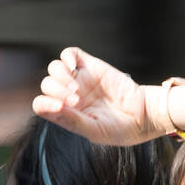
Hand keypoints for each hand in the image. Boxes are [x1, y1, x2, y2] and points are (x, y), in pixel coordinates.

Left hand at [33, 47, 163, 146]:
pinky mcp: (91, 66)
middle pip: (47, 85)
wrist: (143, 115)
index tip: (59, 107)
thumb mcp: (94, 130)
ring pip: (54, 69)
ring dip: (61, 78)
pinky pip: (70, 54)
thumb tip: (54, 107)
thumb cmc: (120, 128)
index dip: (44, 104)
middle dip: (57, 92)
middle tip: (77, 101)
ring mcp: (79, 79)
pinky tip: (73, 68)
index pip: (41, 104)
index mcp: (66, 113)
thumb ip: (73, 120)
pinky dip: (66, 58)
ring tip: (78, 90)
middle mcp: (68, 95)